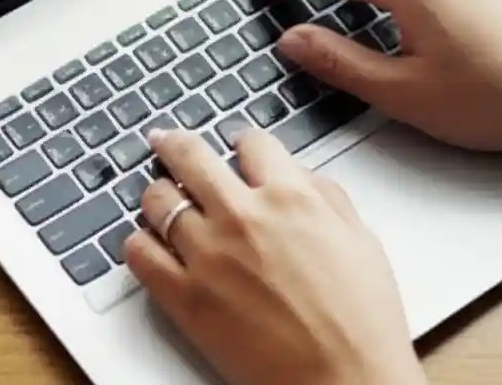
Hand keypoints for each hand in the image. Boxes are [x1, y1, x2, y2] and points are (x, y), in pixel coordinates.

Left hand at [125, 129, 425, 384]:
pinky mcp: (184, 296)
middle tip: (166, 141)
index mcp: (291, 197)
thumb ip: (326, 197)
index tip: (234, 144)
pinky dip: (140, 242)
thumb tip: (300, 176)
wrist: (344, 381)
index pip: (251, 143)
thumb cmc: (361, 322)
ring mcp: (208, 255)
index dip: (241, 141)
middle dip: (176, 144)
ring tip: (159, 196)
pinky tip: (148, 243)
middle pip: (191, 156)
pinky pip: (140, 253)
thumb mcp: (361, 241)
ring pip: (159, 200)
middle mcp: (244, 216)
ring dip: (159, 193)